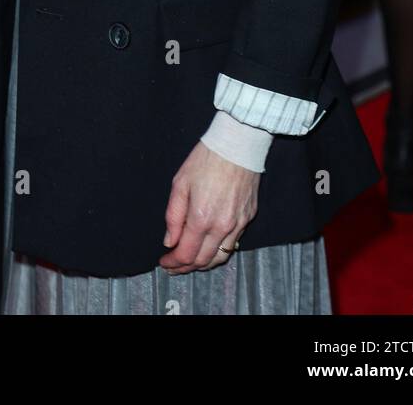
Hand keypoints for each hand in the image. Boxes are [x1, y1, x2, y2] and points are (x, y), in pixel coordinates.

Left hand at [159, 141, 259, 272]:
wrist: (237, 145)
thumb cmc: (205, 160)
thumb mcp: (180, 183)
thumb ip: (173, 216)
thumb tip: (169, 241)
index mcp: (202, 218)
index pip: (186, 254)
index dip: (173, 263)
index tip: (164, 262)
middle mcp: (222, 227)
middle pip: (203, 261)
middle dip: (185, 267)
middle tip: (173, 265)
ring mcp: (238, 225)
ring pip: (220, 257)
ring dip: (203, 264)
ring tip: (189, 261)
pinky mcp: (248, 218)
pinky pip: (232, 244)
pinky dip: (218, 251)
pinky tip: (208, 246)